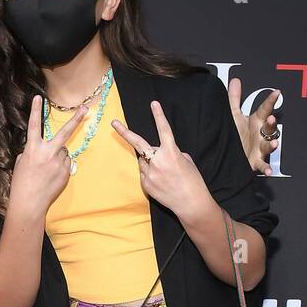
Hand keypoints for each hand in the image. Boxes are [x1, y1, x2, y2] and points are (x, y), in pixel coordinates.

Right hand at [9, 94, 86, 216]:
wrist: (29, 203)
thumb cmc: (22, 183)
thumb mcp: (21, 163)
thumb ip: (32, 152)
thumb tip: (44, 149)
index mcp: (32, 149)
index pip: (34, 125)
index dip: (36, 111)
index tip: (38, 98)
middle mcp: (47, 153)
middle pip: (64, 133)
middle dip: (75, 119)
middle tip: (85, 109)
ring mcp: (58, 163)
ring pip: (64, 151)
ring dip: (58, 156)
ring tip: (47, 170)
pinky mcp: (66, 172)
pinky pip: (66, 164)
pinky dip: (61, 167)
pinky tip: (52, 176)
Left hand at [111, 100, 210, 221]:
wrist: (190, 203)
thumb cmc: (192, 180)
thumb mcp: (186, 160)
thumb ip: (170, 152)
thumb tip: (158, 152)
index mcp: (171, 152)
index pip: (164, 130)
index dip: (159, 116)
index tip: (153, 103)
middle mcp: (158, 161)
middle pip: (138, 143)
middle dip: (124, 132)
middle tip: (114, 122)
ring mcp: (149, 173)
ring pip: (143, 160)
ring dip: (150, 161)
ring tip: (164, 172)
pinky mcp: (145, 184)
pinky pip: (144, 173)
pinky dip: (150, 174)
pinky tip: (162, 181)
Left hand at [228, 76, 278, 175]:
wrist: (231, 155)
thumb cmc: (236, 134)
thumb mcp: (234, 115)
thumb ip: (235, 98)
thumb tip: (235, 80)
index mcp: (256, 122)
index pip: (264, 109)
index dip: (270, 101)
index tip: (276, 92)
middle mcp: (260, 134)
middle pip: (269, 127)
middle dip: (271, 123)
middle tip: (270, 119)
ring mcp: (260, 148)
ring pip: (268, 145)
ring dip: (272, 144)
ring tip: (274, 143)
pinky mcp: (256, 161)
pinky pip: (262, 165)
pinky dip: (266, 168)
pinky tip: (268, 170)